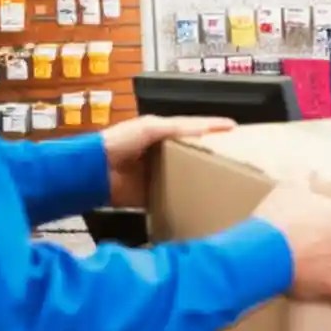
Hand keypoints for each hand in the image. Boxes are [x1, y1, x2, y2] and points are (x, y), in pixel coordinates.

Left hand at [101, 115, 235, 207]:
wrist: (95, 171)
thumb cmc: (120, 142)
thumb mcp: (151, 128)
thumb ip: (178, 128)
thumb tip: (208, 129)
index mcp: (161, 133)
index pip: (193, 128)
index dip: (213, 127)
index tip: (234, 128)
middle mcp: (161, 153)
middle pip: (191, 153)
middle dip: (210, 156)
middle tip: (235, 160)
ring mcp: (157, 174)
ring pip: (184, 176)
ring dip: (199, 180)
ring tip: (224, 183)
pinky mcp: (151, 195)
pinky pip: (172, 198)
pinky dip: (184, 200)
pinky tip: (200, 203)